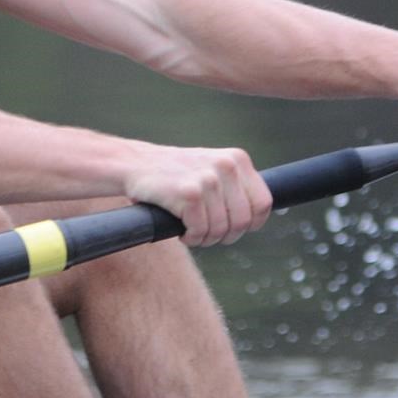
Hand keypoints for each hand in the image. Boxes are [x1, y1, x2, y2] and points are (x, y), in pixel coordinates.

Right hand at [121, 143, 273, 246]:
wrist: (134, 164)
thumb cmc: (175, 174)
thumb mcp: (212, 169)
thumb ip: (235, 186)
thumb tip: (258, 217)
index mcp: (237, 160)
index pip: (263, 203)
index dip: (251, 224)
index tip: (232, 228)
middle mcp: (226, 166)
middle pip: (242, 222)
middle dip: (224, 235)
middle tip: (205, 233)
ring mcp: (208, 179)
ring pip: (220, 230)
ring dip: (204, 238)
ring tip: (190, 229)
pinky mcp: (189, 194)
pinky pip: (199, 231)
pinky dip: (190, 238)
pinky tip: (180, 229)